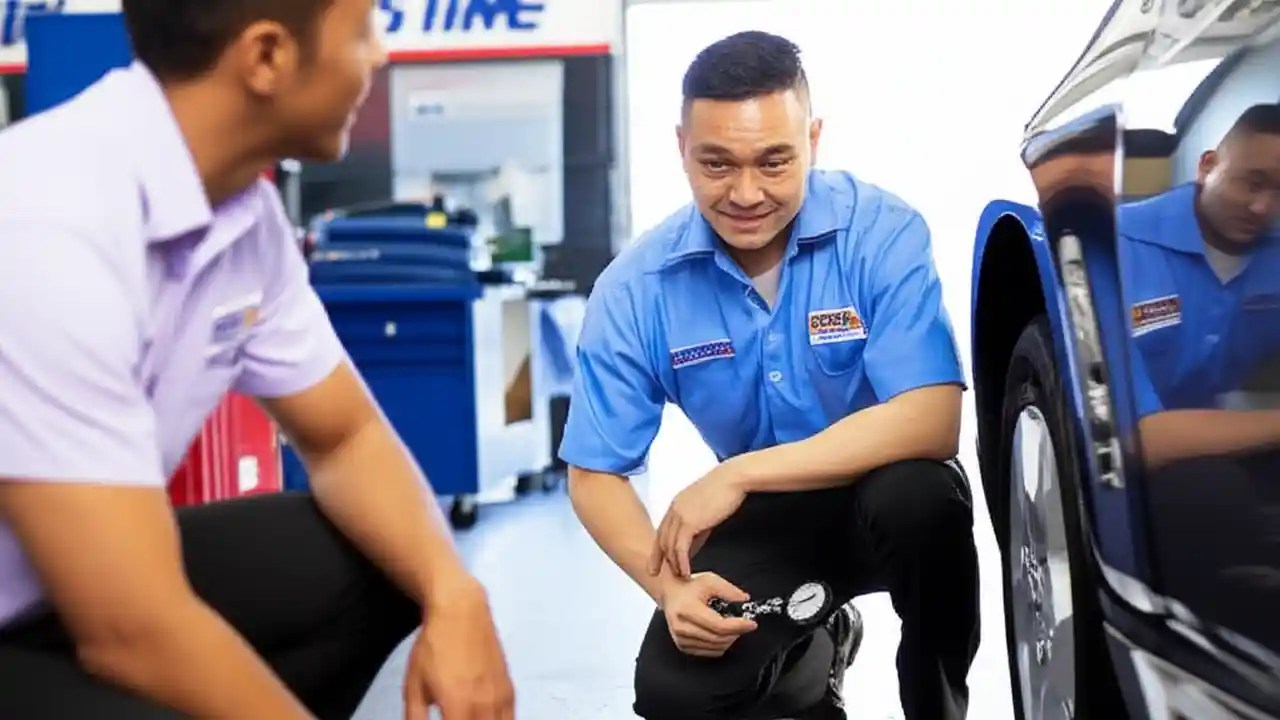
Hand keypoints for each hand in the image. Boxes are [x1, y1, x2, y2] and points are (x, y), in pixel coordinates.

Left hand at [404, 579, 514, 719]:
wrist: (461, 612)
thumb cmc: (432, 647)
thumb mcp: (413, 685)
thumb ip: (415, 718)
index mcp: (457, 707)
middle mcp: (484, 706)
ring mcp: (500, 697)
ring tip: (468, 719)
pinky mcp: (509, 689)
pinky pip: (510, 719)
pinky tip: (487, 719)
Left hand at [649, 463, 747, 577]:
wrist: (732, 479)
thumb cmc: (724, 491)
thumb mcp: (705, 510)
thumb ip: (697, 528)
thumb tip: (693, 545)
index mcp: (676, 505)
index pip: (662, 530)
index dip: (658, 547)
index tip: (656, 560)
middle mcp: (674, 511)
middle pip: (661, 539)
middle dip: (657, 558)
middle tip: (655, 573)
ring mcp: (679, 516)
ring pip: (669, 545)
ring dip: (673, 563)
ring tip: (678, 577)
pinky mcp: (689, 522)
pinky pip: (680, 547)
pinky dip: (682, 562)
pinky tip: (686, 571)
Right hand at [660, 572, 757, 657]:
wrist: (670, 593)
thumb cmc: (689, 587)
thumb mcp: (710, 580)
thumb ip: (729, 590)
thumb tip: (744, 599)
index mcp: (688, 609)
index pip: (719, 626)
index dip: (738, 626)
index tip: (751, 624)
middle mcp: (682, 627)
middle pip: (718, 638)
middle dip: (736, 633)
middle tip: (744, 624)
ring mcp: (681, 639)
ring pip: (715, 647)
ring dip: (729, 639)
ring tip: (732, 627)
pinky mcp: (683, 646)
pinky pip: (708, 652)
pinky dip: (720, 645)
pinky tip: (721, 634)